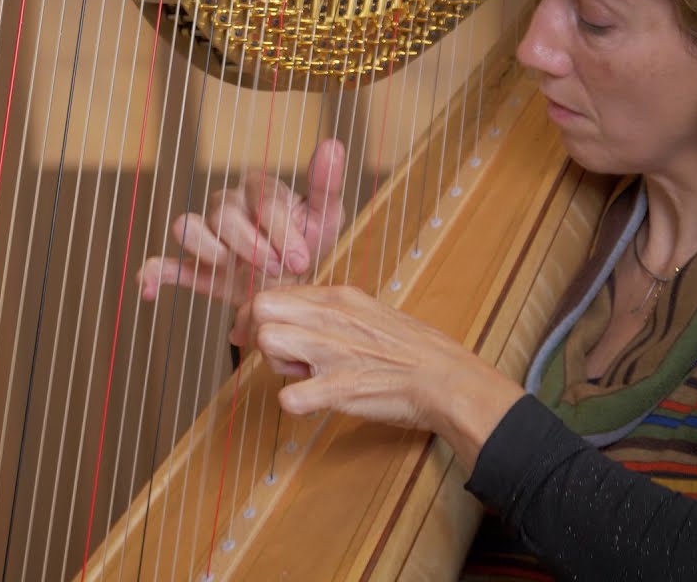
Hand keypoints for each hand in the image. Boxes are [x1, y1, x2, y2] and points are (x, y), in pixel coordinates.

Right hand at [137, 139, 347, 305]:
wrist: (292, 285)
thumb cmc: (306, 244)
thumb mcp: (326, 217)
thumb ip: (326, 184)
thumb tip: (333, 143)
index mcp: (256, 188)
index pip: (260, 200)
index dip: (280, 230)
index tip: (301, 259)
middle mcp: (225, 205)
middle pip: (223, 214)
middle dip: (251, 245)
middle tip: (276, 268)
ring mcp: (206, 235)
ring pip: (188, 228)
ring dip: (207, 249)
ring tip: (225, 266)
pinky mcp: (192, 266)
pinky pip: (161, 264)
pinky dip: (150, 274)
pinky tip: (146, 290)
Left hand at [232, 284, 523, 467]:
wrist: (447, 379)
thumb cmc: (412, 351)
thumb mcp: (367, 313)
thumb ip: (329, 312)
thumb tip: (294, 316)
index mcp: (338, 298)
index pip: (271, 293)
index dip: (251, 316)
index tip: (248, 333)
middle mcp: (332, 318)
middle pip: (261, 310)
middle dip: (257, 334)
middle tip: (278, 356)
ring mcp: (335, 352)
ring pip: (269, 342)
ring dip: (276, 364)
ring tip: (302, 376)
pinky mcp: (341, 388)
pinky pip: (290, 397)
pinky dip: (295, 403)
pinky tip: (314, 402)